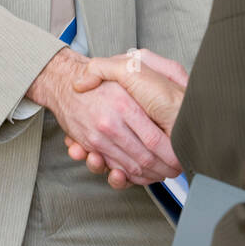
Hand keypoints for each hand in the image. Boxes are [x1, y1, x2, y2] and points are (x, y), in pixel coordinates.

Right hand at [26, 48, 181, 185]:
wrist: (63, 83)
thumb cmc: (100, 79)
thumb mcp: (125, 68)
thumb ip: (147, 77)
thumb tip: (173, 91)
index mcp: (126, 105)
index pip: (154, 139)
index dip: (171, 153)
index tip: (181, 157)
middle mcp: (111, 124)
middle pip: (144, 158)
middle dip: (163, 169)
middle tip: (175, 170)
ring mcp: (100, 137)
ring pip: (129, 167)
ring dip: (147, 175)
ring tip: (161, 174)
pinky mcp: (90, 145)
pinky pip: (112, 167)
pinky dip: (126, 176)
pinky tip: (139, 172)